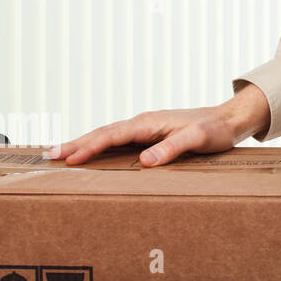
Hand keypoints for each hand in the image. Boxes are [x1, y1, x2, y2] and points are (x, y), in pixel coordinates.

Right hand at [49, 83, 271, 167]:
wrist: (229, 120)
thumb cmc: (215, 130)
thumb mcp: (197, 139)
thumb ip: (173, 148)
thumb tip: (145, 161)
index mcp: (149, 122)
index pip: (112, 135)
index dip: (90, 146)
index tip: (70, 158)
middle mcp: (144, 123)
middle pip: (104, 133)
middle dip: (77, 143)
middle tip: (50, 155)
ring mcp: (146, 128)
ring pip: (109, 136)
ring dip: (85, 144)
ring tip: (60, 155)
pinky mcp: (150, 136)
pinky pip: (119, 141)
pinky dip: (101, 146)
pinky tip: (92, 154)